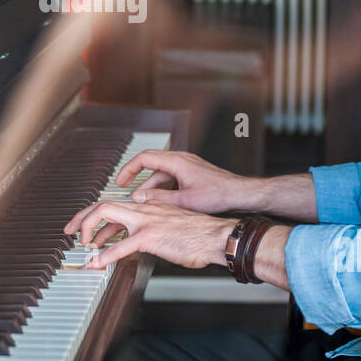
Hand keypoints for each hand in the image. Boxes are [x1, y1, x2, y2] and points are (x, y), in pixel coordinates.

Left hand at [63, 200, 237, 270]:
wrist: (216, 236)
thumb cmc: (199, 235)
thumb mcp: (170, 225)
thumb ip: (151, 229)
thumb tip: (136, 242)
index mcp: (148, 205)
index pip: (114, 205)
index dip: (94, 215)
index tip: (83, 227)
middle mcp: (144, 208)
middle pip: (102, 204)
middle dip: (81, 218)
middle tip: (69, 233)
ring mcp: (145, 220)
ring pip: (105, 214)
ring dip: (88, 232)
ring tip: (82, 248)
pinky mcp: (149, 236)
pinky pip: (119, 246)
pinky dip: (103, 256)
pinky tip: (96, 265)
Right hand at [113, 150, 256, 214]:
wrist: (240, 194)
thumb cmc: (219, 195)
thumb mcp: (184, 200)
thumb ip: (159, 199)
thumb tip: (139, 198)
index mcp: (176, 161)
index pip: (143, 158)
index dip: (128, 169)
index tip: (119, 181)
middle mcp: (181, 159)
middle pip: (150, 163)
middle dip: (135, 176)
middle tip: (123, 188)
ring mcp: (187, 165)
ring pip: (160, 172)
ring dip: (150, 186)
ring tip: (142, 202)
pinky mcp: (192, 173)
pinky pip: (170, 176)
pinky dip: (162, 187)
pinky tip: (160, 201)